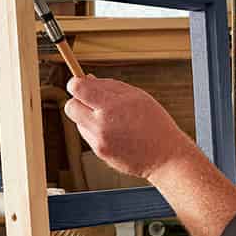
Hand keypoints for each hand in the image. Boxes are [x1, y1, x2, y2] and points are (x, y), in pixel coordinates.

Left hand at [63, 76, 196, 179]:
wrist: (165, 156)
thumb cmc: (154, 123)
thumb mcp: (137, 96)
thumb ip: (109, 86)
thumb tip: (86, 79)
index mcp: (113, 104)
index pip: (77, 89)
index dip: (75, 83)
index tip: (80, 83)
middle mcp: (102, 124)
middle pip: (70, 107)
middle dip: (78, 101)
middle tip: (93, 101)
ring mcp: (99, 140)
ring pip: (78, 121)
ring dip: (88, 116)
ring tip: (112, 119)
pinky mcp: (99, 152)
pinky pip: (88, 135)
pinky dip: (96, 130)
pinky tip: (114, 131)